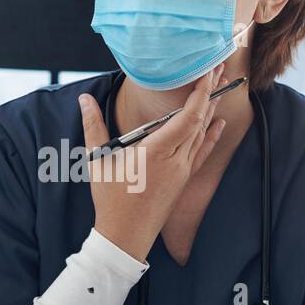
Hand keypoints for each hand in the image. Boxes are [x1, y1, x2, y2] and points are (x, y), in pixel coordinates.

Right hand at [79, 67, 225, 261]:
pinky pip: (202, 152)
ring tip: (220, 86)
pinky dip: (212, 136)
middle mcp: (175, 160)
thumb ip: (93, 126)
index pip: (187, 116)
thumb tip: (84, 100)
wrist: (125, 236)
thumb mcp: (98, 160)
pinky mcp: (183, 179)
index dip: (200, 93)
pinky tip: (218, 124)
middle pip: (200, 120)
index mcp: (156, 151)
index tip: (206, 72)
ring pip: (202, 134)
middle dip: (210, 93)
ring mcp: (182, 170)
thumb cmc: (110, 200)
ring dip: (211, 109)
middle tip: (217, 68)